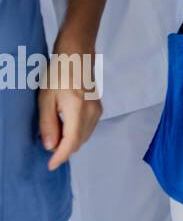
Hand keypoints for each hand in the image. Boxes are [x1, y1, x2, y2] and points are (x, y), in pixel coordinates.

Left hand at [38, 50, 102, 169]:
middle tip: (47, 147)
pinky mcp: (98, 107)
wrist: (77, 55)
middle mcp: (92, 112)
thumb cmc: (58, 73)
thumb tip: (50, 147)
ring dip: (70, 142)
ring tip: (55, 135)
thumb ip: (48, 124)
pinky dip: (77, 133)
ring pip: (85, 136)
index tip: (50, 166)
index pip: (72, 142)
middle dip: (64, 150)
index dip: (61, 156)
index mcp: (78, 109)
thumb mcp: (45, 99)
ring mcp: (98, 110)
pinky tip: (65, 126)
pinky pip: (88, 128)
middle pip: (80, 141)